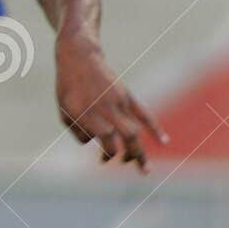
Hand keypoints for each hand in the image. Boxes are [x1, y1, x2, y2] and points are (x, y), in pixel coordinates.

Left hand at [54, 36, 166, 169]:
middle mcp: (106, 108)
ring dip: (140, 150)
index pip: (106, 138)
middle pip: (127, 135)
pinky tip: (164, 142)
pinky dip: (155, 129)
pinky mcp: (127, 96)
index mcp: (87, 113)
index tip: (103, 159)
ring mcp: (119, 101)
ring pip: (135, 129)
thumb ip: (78, 132)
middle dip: (132, 156)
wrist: (79, 58)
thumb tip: (96, 143)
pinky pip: (143, 114)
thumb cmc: (68, 87)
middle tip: (130, 169)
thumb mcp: (64, 112)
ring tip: (144, 168)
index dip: (108, 153)